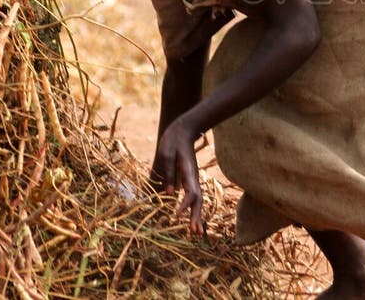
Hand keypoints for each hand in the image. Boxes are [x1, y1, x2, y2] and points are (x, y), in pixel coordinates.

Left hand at [152, 117, 205, 235]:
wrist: (183, 130)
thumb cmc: (173, 141)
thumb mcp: (166, 154)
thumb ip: (169, 173)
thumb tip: (169, 194)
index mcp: (188, 172)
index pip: (190, 193)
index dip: (183, 206)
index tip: (175, 217)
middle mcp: (193, 178)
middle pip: (198, 200)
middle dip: (196, 217)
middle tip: (195, 233)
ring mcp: (192, 179)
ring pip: (197, 200)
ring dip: (196, 216)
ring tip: (195, 232)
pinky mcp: (189, 179)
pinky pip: (193, 197)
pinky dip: (192, 209)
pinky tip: (190, 219)